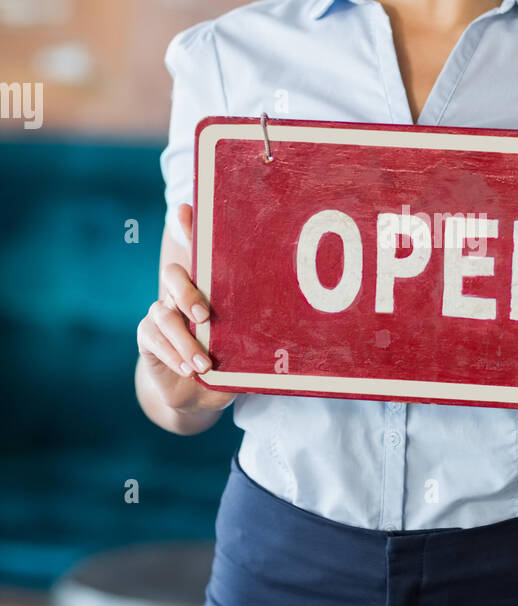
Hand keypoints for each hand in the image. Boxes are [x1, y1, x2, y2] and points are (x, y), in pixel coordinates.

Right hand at [136, 204, 234, 415]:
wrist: (199, 396)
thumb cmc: (227, 362)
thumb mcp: (243, 347)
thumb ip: (251, 334)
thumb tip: (283, 324)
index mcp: (207, 289)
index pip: (197, 253)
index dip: (188, 229)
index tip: (186, 209)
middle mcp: (180, 295)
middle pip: (173, 275)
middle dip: (187, 292)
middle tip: (205, 317)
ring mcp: (160, 314)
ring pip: (163, 314)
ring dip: (185, 341)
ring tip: (203, 365)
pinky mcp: (147, 338)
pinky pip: (152, 337)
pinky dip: (172, 354)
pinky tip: (189, 370)